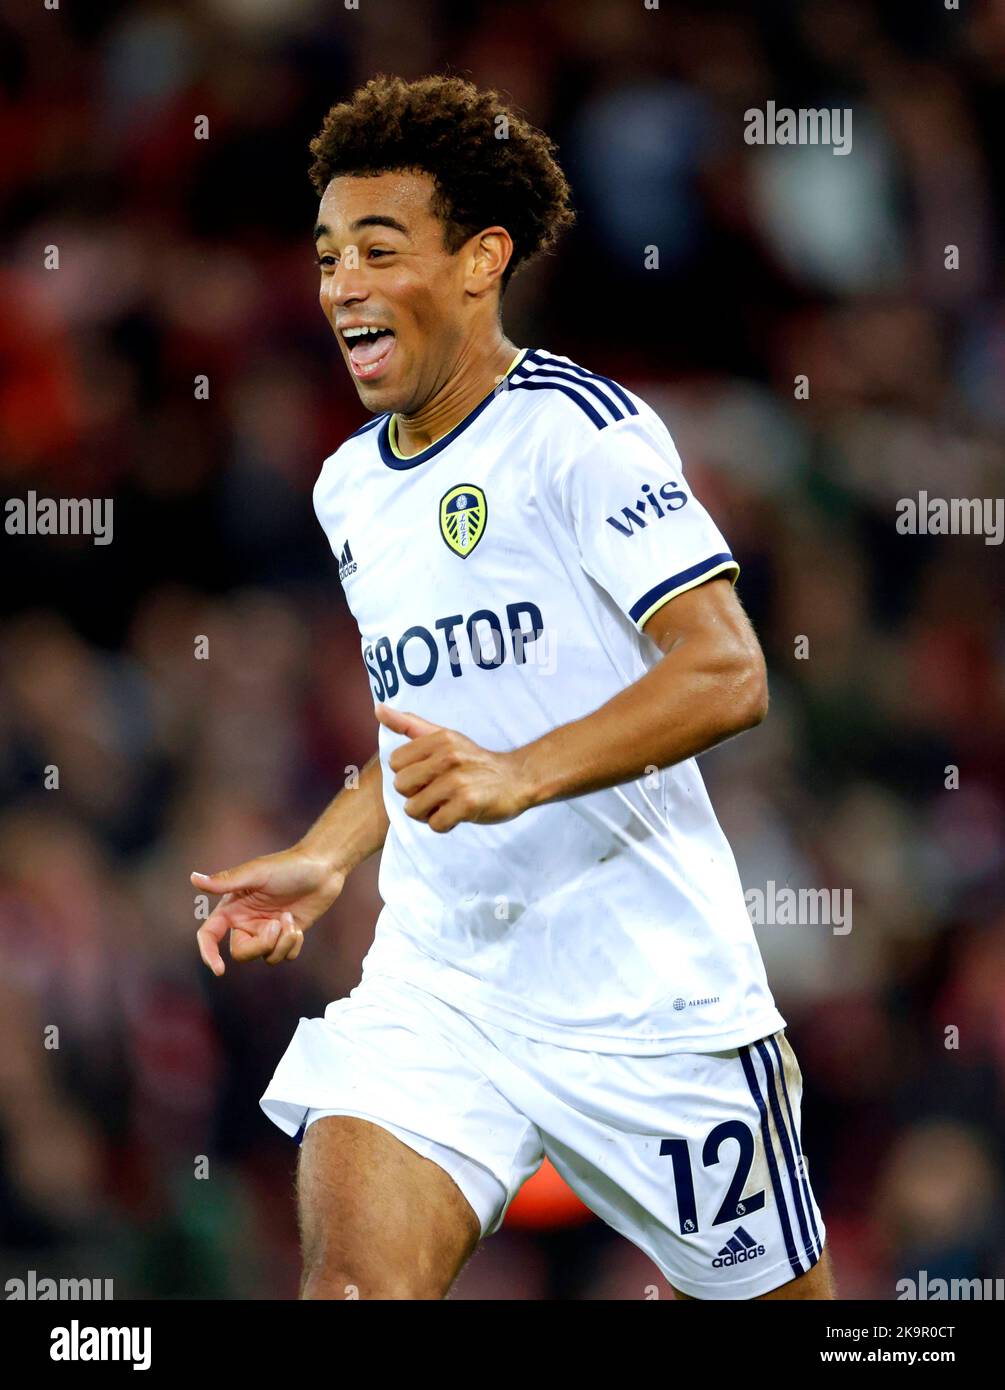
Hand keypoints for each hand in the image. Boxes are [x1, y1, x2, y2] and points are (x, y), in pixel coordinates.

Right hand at [191, 847, 344, 976]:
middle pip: (241, 952)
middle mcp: (247, 921)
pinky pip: (284, 956)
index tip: (219, 969)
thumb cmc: (288, 866)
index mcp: (233, 907)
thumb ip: (226, 881)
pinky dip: (292, 945)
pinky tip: (298, 927)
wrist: (323, 868)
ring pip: (266, 956)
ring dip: (281, 942)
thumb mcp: (256, 872)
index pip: (210, 934)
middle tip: (276, 926)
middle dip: (260, 945)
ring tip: (290, 919)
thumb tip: (193, 878)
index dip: (208, 953)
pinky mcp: (287, 936)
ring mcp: (267, 930)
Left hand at [376, 703, 532, 832]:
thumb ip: (409, 724)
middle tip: (439, 791)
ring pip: (413, 808)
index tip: (430, 774)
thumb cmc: (474, 760)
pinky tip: (458, 814)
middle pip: (400, 786)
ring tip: (447, 803)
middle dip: (416, 794)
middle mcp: (448, 756)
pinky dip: (444, 824)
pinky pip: (435, 824)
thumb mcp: (444, 736)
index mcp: (439, 739)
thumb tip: (378, 709)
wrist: (517, 779)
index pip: (394, 763)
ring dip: (429, 812)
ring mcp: (458, 781)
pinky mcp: (468, 804)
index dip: (409, 773)